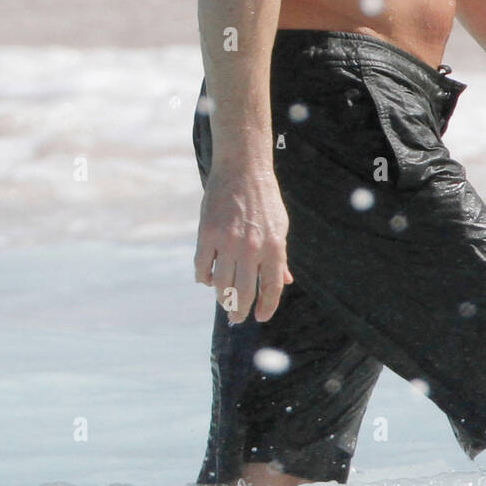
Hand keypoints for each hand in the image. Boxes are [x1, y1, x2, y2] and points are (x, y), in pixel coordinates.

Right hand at [193, 165, 293, 322]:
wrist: (242, 168)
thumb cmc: (264, 198)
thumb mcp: (280, 226)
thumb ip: (280, 256)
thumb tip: (284, 282)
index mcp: (274, 246)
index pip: (271, 289)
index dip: (266, 308)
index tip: (260, 317)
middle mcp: (251, 247)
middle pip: (244, 293)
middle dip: (240, 310)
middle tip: (237, 317)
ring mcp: (227, 242)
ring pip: (221, 285)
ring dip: (222, 298)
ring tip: (224, 301)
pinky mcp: (206, 234)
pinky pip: (202, 267)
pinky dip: (204, 278)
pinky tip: (208, 279)